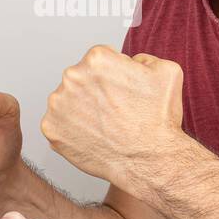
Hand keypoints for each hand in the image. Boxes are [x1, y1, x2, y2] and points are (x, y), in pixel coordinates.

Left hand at [40, 46, 184, 187]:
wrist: (149, 160)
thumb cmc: (158, 119)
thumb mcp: (167, 71)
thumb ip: (143, 58)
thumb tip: (131, 62)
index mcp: (97, 59)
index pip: (99, 60)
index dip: (113, 76)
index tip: (121, 91)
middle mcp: (72, 77)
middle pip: (81, 78)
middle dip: (95, 91)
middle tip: (114, 110)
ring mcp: (58, 104)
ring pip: (69, 101)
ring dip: (82, 109)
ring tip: (105, 125)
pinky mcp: (51, 129)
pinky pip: (61, 124)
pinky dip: (73, 130)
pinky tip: (94, 136)